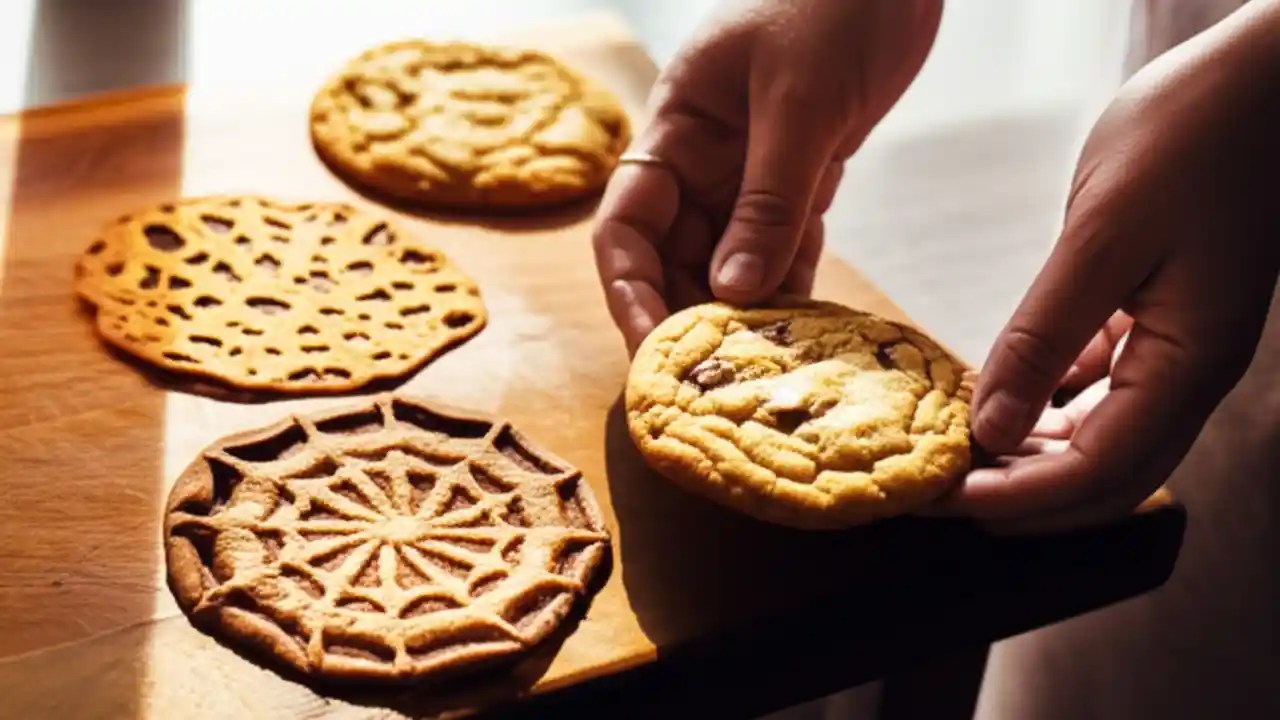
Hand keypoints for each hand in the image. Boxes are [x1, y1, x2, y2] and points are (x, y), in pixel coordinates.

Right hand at [592, 0, 943, 353]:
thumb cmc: (834, 2)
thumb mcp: (799, 102)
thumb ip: (768, 199)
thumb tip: (732, 292)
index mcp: (676, 130)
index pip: (626, 228)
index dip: (630, 294)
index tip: (654, 354)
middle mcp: (704, 159)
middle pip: (675, 258)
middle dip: (689, 320)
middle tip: (715, 388)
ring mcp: (753, 171)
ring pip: (731, 261)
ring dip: (744, 315)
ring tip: (763, 376)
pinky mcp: (805, 177)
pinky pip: (786, 246)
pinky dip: (793, 288)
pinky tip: (805, 337)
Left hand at [932, 1, 1279, 533]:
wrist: (1262, 79)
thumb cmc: (1195, 137)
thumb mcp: (1106, 236)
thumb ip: (1045, 335)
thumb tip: (989, 426)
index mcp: (1189, 365)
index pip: (1096, 471)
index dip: (1016, 498)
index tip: (940, 499)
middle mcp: (1187, 373)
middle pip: (1100, 476)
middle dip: (1018, 497)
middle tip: (934, 490)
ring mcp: (1176, 349)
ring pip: (1099, 439)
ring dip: (1029, 456)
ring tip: (956, 454)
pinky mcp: (1156, 319)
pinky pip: (1098, 389)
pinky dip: (1046, 405)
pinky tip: (998, 398)